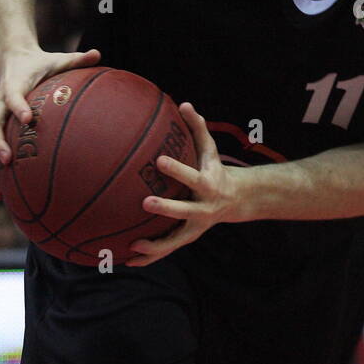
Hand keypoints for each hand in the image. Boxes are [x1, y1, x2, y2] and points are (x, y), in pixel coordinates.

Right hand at [0, 45, 100, 199]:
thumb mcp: (59, 58)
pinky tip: (4, 196)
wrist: (13, 59)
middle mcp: (1, 103)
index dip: (19, 106)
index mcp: (14, 85)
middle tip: (8, 160)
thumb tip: (98, 53)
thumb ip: (77, 58)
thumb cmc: (42, 63)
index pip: (13, 96)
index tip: (28, 119)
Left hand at [127, 103, 240, 265]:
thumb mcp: (210, 149)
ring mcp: (196, 225)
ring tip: (133, 246)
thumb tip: (184, 103)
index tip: (159, 160)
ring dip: (155, 246)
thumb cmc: (214, 168)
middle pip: (185, 210)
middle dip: (167, 208)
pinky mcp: (188, 237)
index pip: (192, 176)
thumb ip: (198, 127)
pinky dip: (150, 256)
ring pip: (175, 240)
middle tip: (145, 202)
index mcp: (208, 184)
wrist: (236, 199)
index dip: (177, 169)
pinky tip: (128, 259)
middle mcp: (204, 208)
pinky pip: (168, 249)